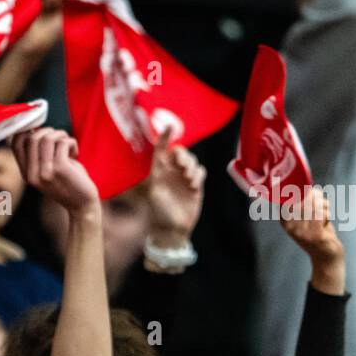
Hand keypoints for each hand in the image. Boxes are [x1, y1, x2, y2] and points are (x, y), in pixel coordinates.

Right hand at [12, 127, 98, 213]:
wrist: (82, 206)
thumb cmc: (68, 183)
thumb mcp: (48, 170)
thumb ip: (38, 155)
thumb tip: (31, 129)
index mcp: (26, 174)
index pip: (16, 143)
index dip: (27, 130)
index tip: (42, 132)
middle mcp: (32, 174)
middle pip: (31, 137)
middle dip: (48, 132)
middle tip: (60, 141)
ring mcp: (44, 172)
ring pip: (46, 138)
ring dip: (60, 135)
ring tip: (67, 144)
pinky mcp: (60, 169)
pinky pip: (62, 142)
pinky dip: (71, 143)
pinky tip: (75, 153)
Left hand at [144, 129, 204, 245]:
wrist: (173, 228)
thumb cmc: (159, 212)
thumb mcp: (155, 192)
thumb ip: (158, 174)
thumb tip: (162, 158)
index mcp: (158, 171)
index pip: (161, 149)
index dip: (164, 136)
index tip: (169, 126)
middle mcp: (171, 171)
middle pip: (180, 152)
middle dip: (183, 155)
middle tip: (182, 166)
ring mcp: (183, 177)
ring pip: (192, 160)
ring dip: (191, 167)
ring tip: (188, 180)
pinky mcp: (195, 184)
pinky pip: (200, 171)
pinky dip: (198, 175)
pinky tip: (193, 185)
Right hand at [280, 186, 343, 293]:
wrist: (326, 256)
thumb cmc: (317, 233)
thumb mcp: (304, 218)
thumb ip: (301, 203)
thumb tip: (305, 185)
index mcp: (284, 221)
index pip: (285, 198)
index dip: (295, 189)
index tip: (305, 189)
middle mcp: (290, 227)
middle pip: (301, 198)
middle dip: (314, 195)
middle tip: (320, 199)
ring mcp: (302, 232)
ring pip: (313, 204)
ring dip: (323, 203)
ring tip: (325, 210)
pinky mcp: (315, 236)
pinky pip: (321, 213)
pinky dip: (327, 212)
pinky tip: (327, 218)